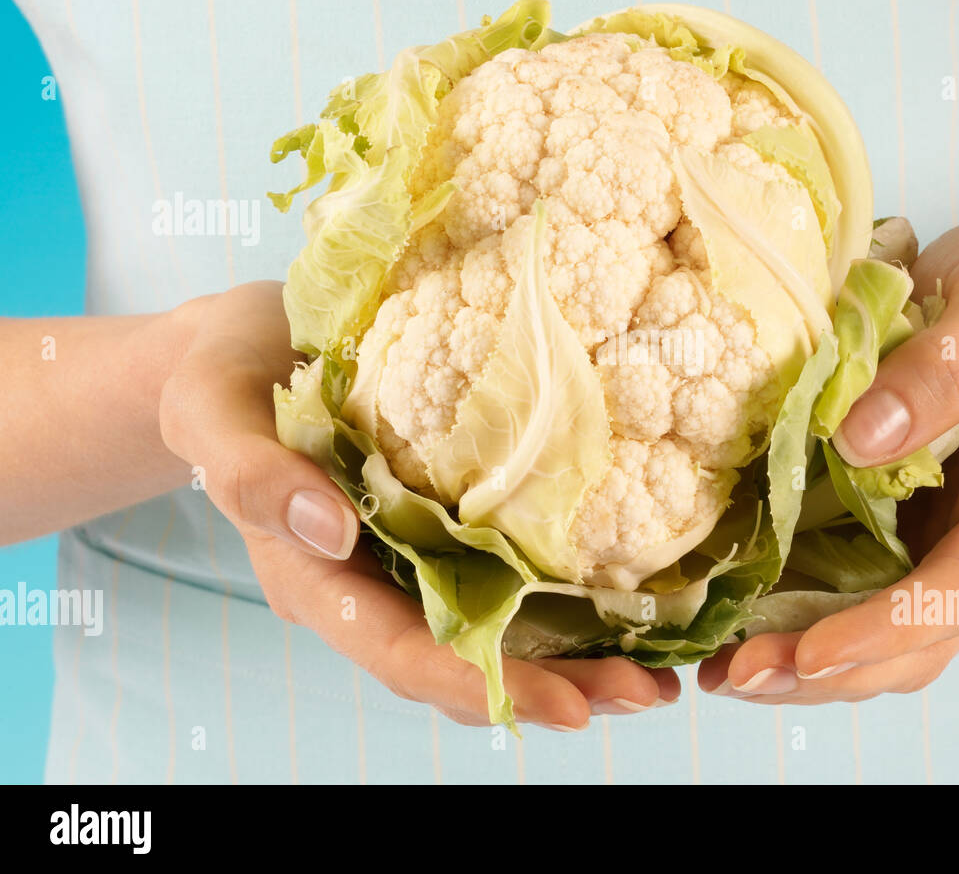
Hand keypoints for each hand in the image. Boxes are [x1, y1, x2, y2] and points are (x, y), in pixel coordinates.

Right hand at [158, 281, 676, 728]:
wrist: (248, 343)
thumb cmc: (222, 375)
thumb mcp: (209, 409)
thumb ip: (251, 474)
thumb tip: (335, 528)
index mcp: (316, 576)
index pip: (401, 652)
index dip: (481, 686)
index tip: (567, 706)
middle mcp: (374, 581)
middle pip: (467, 660)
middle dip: (558, 687)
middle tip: (647, 693)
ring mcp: (415, 554)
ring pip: (499, 628)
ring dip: (578, 658)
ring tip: (658, 672)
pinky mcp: (448, 519)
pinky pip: (509, 570)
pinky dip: (568, 596)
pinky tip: (632, 597)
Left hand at [698, 221, 958, 702]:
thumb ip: (943, 369)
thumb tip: (860, 443)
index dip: (890, 626)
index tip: (812, 650)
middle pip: (922, 640)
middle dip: (833, 668)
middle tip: (737, 675)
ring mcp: (941, 544)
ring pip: (886, 642)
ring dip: (810, 667)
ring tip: (722, 673)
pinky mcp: (896, 533)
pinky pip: (852, 599)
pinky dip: (797, 625)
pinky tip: (733, 632)